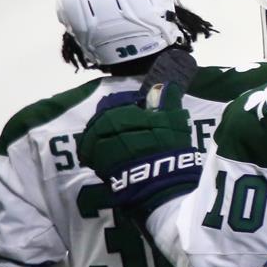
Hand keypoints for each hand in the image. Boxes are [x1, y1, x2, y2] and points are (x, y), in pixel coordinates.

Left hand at [77, 85, 201, 219]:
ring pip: (94, 136)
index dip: (126, 104)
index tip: (137, 109)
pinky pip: (91, 154)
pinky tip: (107, 155)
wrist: (159, 181)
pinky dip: (97, 151)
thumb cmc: (168, 147)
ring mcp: (99, 147)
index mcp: (121, 113)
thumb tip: (163, 85)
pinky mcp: (98, 165)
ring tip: (116, 140)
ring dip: (102, 135)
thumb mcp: (174, 120)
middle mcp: (104, 127)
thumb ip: (167, 100)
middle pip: (102, 119)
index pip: (116, 101)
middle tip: (127, 126)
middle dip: (112, 120)